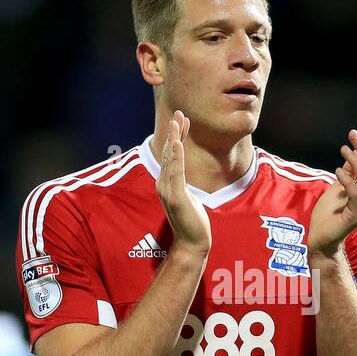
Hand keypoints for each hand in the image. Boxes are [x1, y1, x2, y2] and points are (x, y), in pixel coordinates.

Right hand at [156, 111, 211, 254]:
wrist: (193, 243)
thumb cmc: (192, 221)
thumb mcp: (189, 197)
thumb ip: (183, 183)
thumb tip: (184, 174)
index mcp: (167, 183)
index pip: (172, 155)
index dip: (177, 136)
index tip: (183, 120)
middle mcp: (163, 184)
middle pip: (169, 153)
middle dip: (175, 132)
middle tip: (179, 112)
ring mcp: (168, 190)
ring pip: (171, 160)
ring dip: (174, 139)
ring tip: (177, 122)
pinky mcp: (175, 197)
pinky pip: (176, 173)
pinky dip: (175, 157)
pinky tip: (177, 143)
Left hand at [307, 129, 356, 259]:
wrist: (321, 239)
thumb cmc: (328, 215)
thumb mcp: (337, 187)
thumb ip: (347, 172)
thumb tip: (352, 151)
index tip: (354, 134)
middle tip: (352, 135)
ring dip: (355, 161)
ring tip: (343, 149)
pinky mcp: (356, 216)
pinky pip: (355, 194)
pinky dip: (347, 180)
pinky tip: (337, 171)